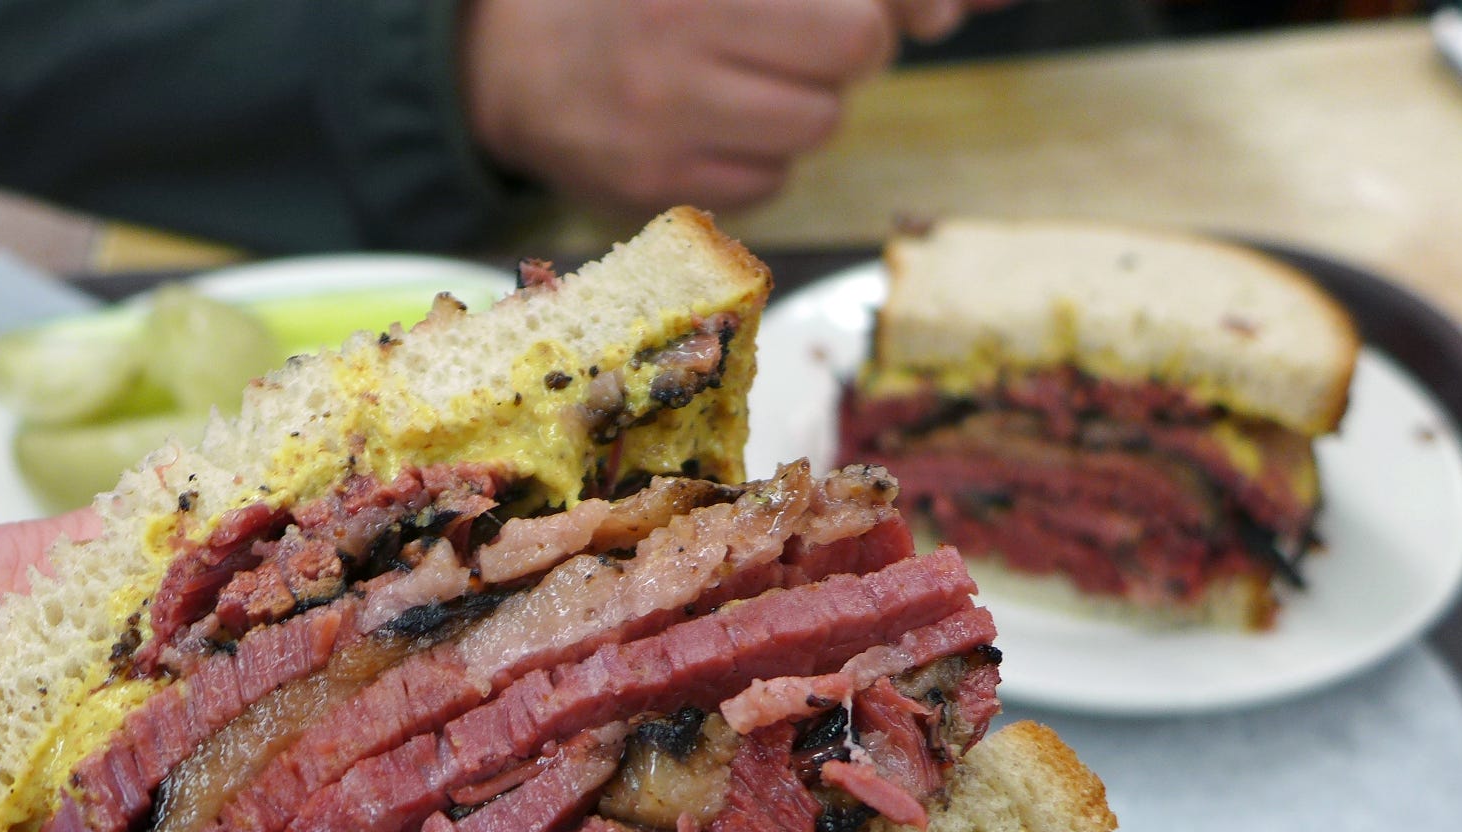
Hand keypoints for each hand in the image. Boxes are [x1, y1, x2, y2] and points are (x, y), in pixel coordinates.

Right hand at [460, 0, 1007, 219]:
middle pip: (854, 48)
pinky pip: (768, 184)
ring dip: (806, 106)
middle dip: (854, 45)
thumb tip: (952, 10)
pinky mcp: (654, 184)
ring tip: (745, 81)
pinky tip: (711, 127)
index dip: (895, 7)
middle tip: (810, 39)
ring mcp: (664, 113)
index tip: (905, 10)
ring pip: (817, 124)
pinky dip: (759, 160)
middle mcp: (680, 27)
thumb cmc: (634, 4)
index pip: (853, 8)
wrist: (508, 65)